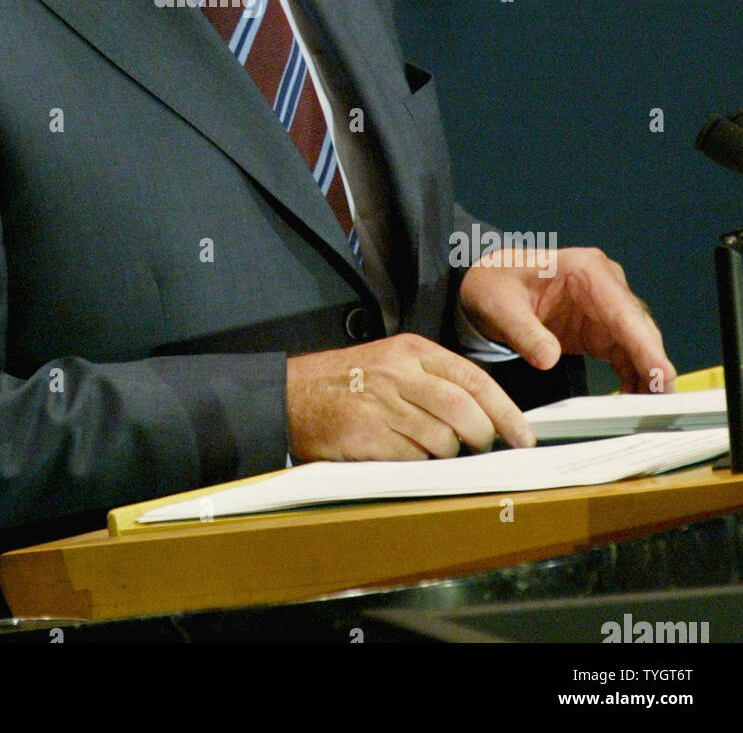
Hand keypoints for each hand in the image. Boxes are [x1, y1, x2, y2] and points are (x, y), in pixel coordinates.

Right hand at [285, 333, 535, 462]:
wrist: (290, 396)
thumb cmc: (347, 383)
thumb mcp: (391, 363)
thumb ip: (434, 381)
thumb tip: (484, 416)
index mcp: (412, 350)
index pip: (474, 379)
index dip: (506, 412)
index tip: (523, 437)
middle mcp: (400, 372)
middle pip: (464, 411)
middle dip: (481, 438)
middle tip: (480, 450)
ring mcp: (382, 403)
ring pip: (442, 440)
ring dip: (447, 455)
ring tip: (429, 450)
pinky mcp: (367, 434)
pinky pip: (412, 459)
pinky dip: (417, 465)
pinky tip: (403, 455)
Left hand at [459, 245, 675, 393]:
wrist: (488, 285)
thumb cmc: (495, 284)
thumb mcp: (501, 307)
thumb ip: (525, 333)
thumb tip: (547, 359)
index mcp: (586, 269)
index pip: (623, 310)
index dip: (645, 344)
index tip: (663, 374)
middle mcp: (606, 285)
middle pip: (639, 328)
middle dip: (654, 365)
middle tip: (666, 401)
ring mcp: (606, 308)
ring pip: (638, 345)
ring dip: (647, 376)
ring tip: (655, 409)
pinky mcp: (601, 330)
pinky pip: (625, 356)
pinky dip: (632, 377)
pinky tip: (635, 400)